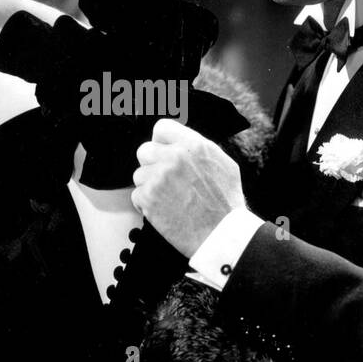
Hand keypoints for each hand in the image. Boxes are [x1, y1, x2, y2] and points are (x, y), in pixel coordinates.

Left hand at [131, 119, 244, 256]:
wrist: (221, 233)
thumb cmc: (226, 203)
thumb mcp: (223, 164)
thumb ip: (199, 149)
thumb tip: (181, 142)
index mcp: (194, 145)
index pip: (162, 128)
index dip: (161, 141)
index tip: (162, 151)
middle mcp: (174, 157)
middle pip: (144, 150)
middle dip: (152, 165)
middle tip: (165, 180)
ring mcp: (159, 177)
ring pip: (139, 175)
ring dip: (149, 187)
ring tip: (169, 199)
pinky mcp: (148, 198)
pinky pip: (136, 195)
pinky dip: (146, 205)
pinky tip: (164, 210)